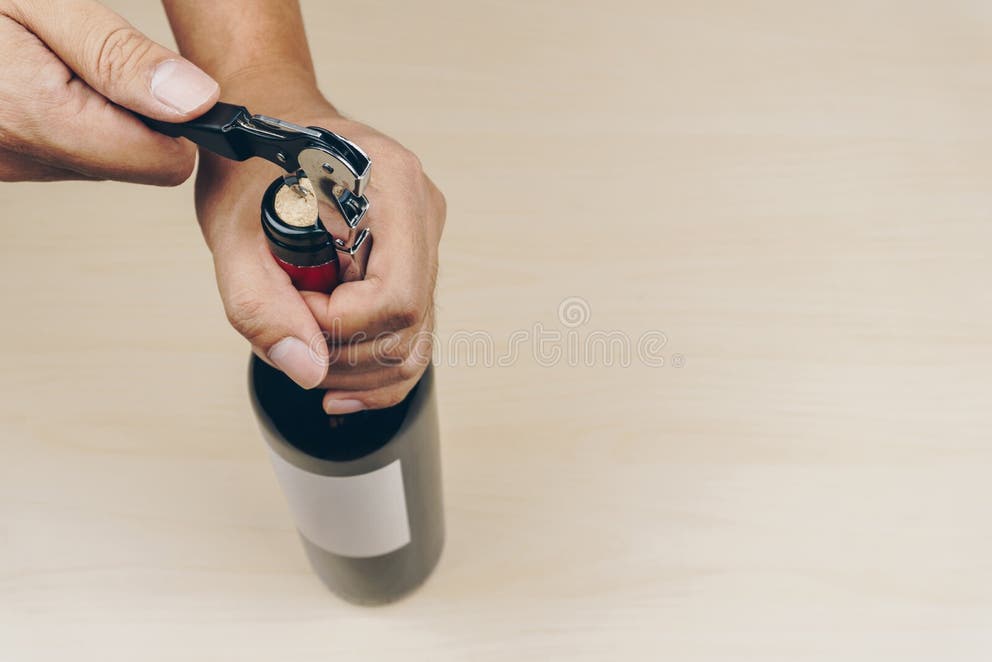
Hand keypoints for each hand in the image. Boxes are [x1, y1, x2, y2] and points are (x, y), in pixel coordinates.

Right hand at [0, 0, 217, 182]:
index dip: (178, 121)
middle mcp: (21, 157)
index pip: (164, 163)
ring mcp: (9, 167)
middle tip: (92, 58)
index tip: (167, 81)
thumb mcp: (46, 3)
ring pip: (100, 159)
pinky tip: (39, 79)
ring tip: (55, 62)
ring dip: (97, 115)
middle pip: (134, 162)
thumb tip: (196, 100)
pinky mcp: (2, 163)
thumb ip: (122, 55)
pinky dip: (65, 119)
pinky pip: (63, 153)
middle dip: (133, 112)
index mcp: (40, 118)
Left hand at [195, 95, 445, 413]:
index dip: (337, 324)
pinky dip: (375, 374)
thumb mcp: (232, 233)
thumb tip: (306, 370)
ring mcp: (423, 240)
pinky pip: (412, 338)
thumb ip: (260, 304)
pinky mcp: (413, 265)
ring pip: (415, 344)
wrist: (262, 128)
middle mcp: (421, 212)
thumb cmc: (248, 166)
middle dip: (342, 353)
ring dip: (356, 371)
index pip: (394, 294)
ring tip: (303, 355)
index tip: (290, 305)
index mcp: (390, 185)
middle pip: (409, 326)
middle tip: (287, 333)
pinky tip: (336, 383)